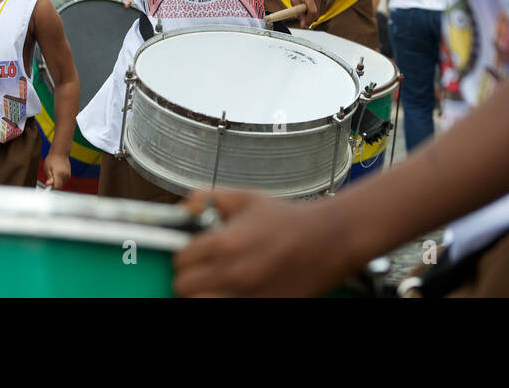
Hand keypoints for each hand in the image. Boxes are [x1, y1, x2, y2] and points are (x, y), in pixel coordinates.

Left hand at [43, 150, 71, 189]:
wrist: (60, 153)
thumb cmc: (52, 159)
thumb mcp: (47, 168)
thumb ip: (49, 178)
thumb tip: (48, 184)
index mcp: (60, 174)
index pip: (57, 187)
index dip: (52, 188)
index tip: (48, 185)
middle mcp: (65, 175)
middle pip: (59, 186)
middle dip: (54, 184)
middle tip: (50, 178)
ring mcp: (68, 175)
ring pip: (62, 184)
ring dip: (57, 182)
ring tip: (54, 174)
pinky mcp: (69, 174)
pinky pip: (64, 181)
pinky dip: (60, 180)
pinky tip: (57, 173)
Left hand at [174, 190, 354, 296]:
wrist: (328, 240)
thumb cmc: (286, 219)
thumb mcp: (246, 198)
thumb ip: (208, 197)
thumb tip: (183, 209)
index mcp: (224, 243)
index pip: (180, 260)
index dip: (186, 255)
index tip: (195, 253)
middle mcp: (232, 274)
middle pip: (184, 288)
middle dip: (190, 277)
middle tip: (203, 270)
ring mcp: (247, 297)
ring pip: (200, 304)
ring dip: (203, 294)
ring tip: (215, 284)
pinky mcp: (262, 308)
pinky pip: (226, 311)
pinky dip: (224, 301)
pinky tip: (234, 292)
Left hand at [288, 0, 327, 27]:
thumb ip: (298, 11)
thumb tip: (303, 24)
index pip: (312, 12)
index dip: (308, 21)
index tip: (303, 25)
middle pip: (316, 15)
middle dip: (309, 20)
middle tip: (301, 19)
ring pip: (319, 14)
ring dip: (312, 15)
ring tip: (304, 7)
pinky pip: (321, 9)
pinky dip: (315, 10)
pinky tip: (309, 4)